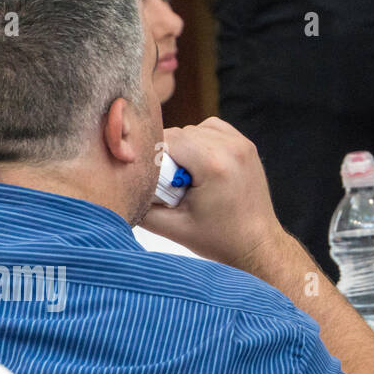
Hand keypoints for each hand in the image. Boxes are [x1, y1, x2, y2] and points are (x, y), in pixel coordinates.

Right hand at [141, 117, 285, 269]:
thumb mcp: (171, 227)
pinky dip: (200, 142)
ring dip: (183, 148)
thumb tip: (117, 182)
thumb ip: (141, 202)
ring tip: (186, 178)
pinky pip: (212, 129)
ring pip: (194, 129)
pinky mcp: (246, 145)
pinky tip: (199, 167)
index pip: (167, 140)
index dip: (151, 156)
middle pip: (180, 133)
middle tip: (170, 185)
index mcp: (214, 164)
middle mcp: (232, 147)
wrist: (256, 244)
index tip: (149, 178)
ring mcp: (242, 143)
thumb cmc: (217, 239)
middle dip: (167, 155)